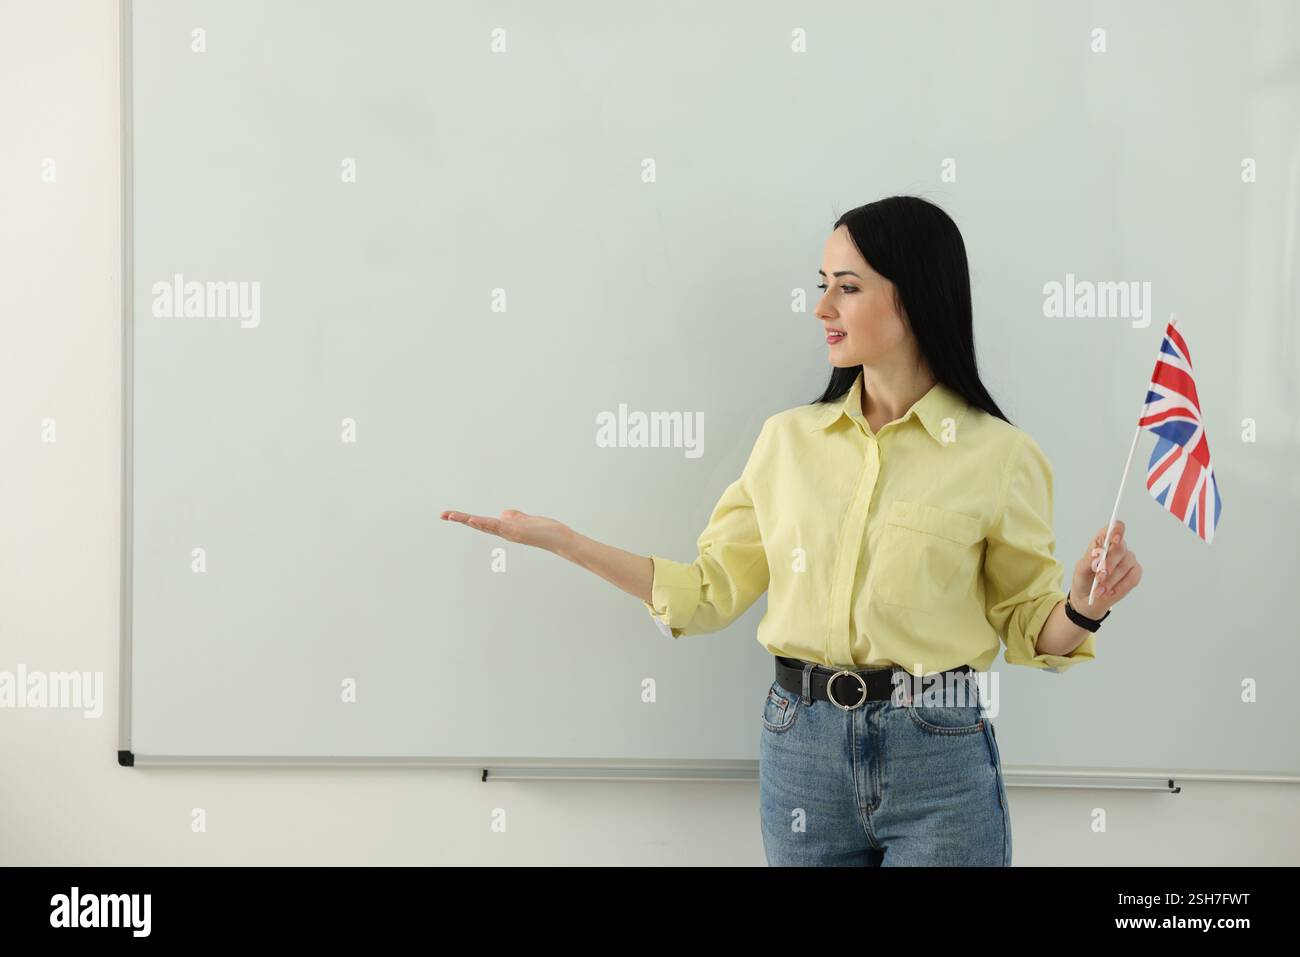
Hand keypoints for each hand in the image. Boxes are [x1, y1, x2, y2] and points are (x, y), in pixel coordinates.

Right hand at [440, 508, 573, 553]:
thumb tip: (504, 514)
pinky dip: (485, 523)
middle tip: (442, 515)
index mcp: (504, 528)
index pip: (481, 522)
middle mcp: (504, 532)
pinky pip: (498, 526)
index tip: (449, 514)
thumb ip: (514, 516)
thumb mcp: (526, 520)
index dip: (466, 518)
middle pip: (478, 524)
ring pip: (485, 525)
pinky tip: (474, 520)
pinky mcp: (517, 532)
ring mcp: (509, 533)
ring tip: (452, 516)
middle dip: (460, 519)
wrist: (560, 539)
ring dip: (468, 520)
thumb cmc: (545, 531)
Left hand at [1069, 519, 1141, 616]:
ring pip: (1125, 565)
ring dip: (1111, 579)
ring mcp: (1128, 561)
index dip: (1116, 530)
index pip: (1114, 528)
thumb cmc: (1084, 579)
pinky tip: (1109, 592)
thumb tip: (1098, 552)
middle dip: (1109, 563)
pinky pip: (1132, 578)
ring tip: (1099, 590)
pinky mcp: (1135, 574)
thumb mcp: (1080, 569)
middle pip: (1120, 547)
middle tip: (1099, 577)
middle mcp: (1118, 549)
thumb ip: (1089, 559)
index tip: (1113, 539)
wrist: (1086, 599)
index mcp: (1103, 542)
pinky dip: (1119, 587)